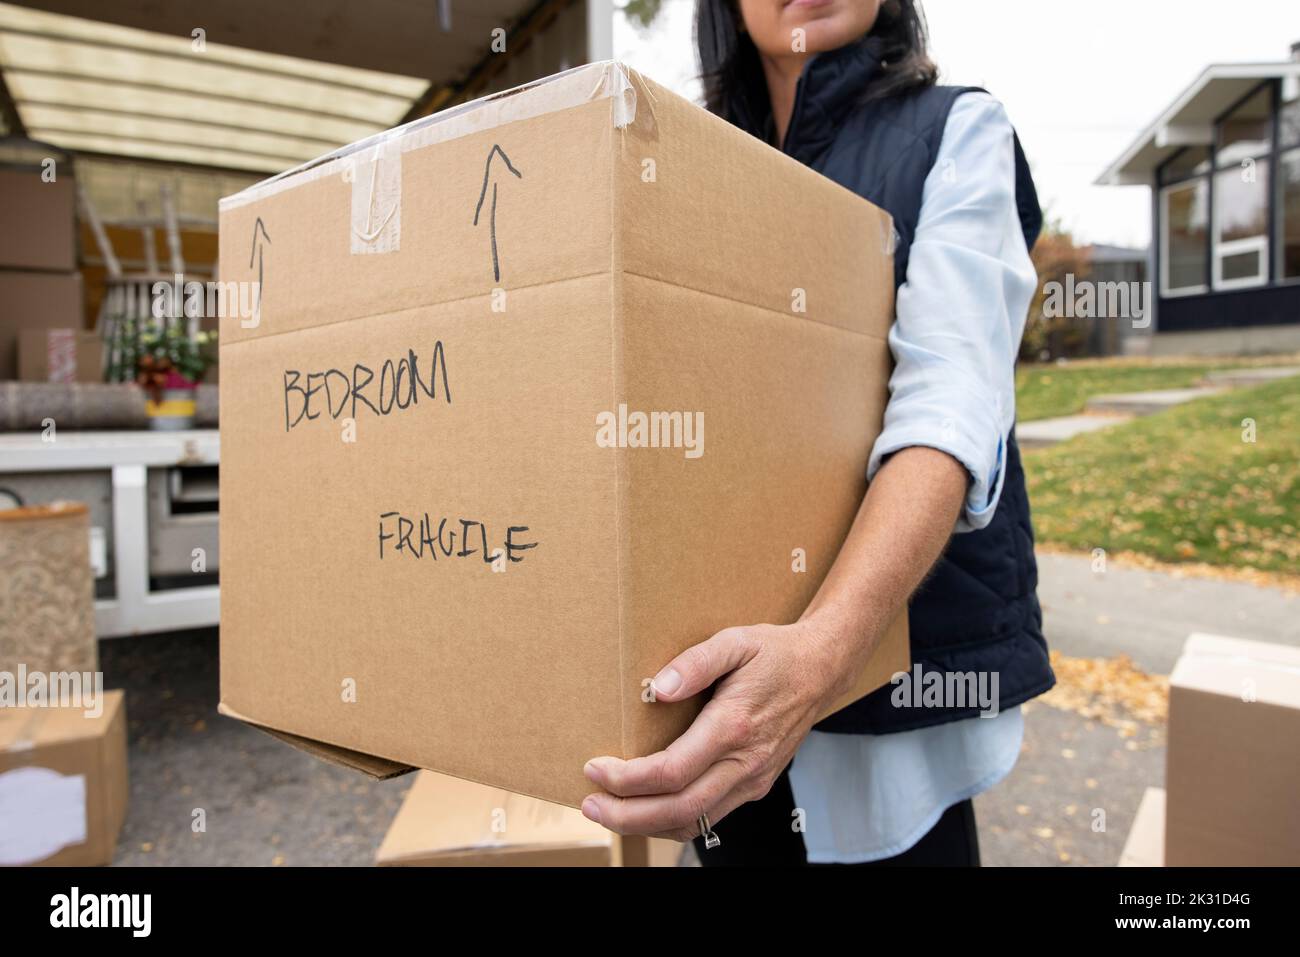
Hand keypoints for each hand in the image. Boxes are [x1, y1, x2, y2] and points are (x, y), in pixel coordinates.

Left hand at [580, 614, 864, 841]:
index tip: (595, 767)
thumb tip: (658, 690)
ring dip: (647, 825)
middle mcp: (744, 762)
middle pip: (678, 810)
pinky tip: (647, 808)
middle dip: (627, 815)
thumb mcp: (734, 641)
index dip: (627, 779)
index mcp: (733, 726)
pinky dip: (672, 820)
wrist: (822, 669)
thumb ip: (694, 663)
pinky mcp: (756, 785)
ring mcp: (753, 779)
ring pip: (694, 822)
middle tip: (590, 806)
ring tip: (609, 811)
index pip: (671, 772)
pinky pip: (709, 816)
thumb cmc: (775, 652)